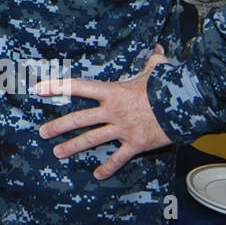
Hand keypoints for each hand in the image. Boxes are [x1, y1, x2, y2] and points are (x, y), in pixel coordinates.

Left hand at [34, 44, 172, 179]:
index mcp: (112, 91)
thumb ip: (152, 60)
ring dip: (72, 146)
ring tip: (57, 152)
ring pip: (92, 140)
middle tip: (41, 132)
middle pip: (78, 119)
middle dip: (57, 126)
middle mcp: (113, 111)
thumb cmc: (169, 84)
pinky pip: (118, 158)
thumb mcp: (157, 69)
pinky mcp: (136, 144)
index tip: (38, 89)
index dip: (56, 87)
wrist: (187, 105)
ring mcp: (122, 129)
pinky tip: (97, 174)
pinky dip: (108, 168)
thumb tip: (158, 49)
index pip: (78, 87)